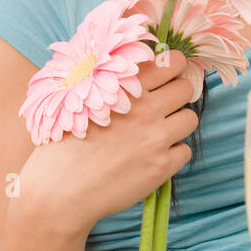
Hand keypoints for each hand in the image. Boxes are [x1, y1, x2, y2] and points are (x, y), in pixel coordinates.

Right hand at [16, 49, 197, 234]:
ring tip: (159, 131)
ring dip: (178, 123)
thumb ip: (107, 81)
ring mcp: (157, 138)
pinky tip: (153, 156)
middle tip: (165, 103)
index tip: (169, 72)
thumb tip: (126, 68)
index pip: (171, 62)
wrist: (60, 188)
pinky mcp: (161, 167)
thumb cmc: (63, 143)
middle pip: (185, 88)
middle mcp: (147, 108)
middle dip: (178, 93)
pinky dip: (173, 154)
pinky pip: (184, 151)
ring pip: (190, 118)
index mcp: (127, 87)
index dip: (174, 66)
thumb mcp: (80, 100)